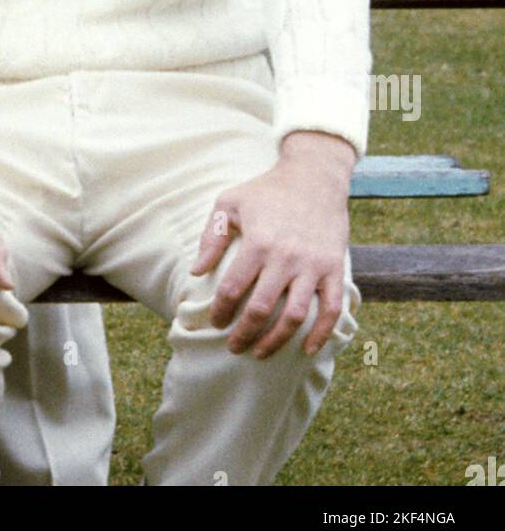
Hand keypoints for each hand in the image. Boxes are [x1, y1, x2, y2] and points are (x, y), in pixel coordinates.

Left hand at [191, 131, 354, 359]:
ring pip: (294, 316)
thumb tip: (196, 271)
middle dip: (243, 334)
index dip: (220, 311)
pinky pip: (331, 309)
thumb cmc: (266, 190)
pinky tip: (306, 348)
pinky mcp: (334, 269)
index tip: (215, 322)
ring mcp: (313, 265)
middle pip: (260, 309)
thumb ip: (211, 237)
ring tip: (260, 353)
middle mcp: (286, 257)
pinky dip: (321, 333)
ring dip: (276, 341)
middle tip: (233, 347)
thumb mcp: (230, 203)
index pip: (232, 288)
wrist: (314, 177)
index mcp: (257, 242)